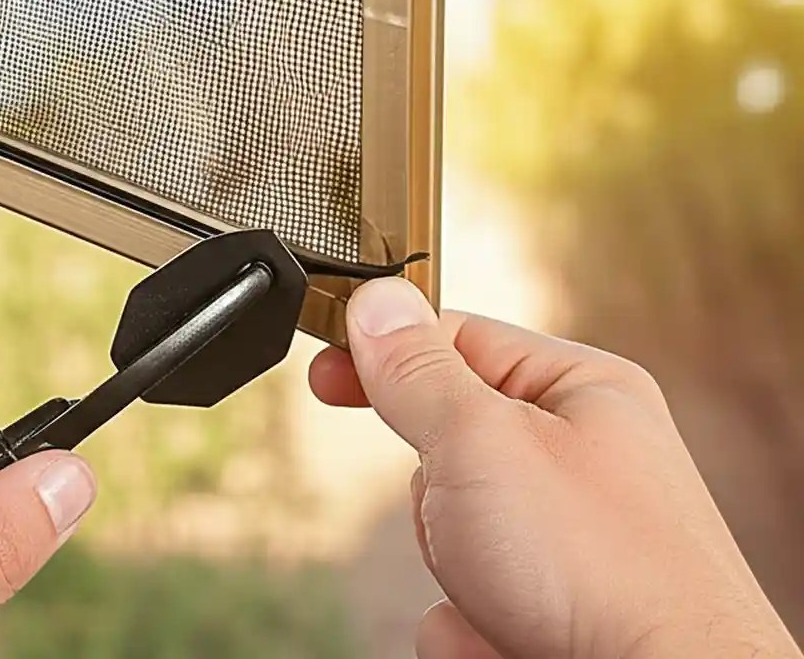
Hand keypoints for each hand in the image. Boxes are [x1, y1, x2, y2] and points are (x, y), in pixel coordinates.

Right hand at [310, 279, 801, 658]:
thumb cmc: (601, 570)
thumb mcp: (482, 443)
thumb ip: (419, 372)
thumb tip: (377, 302)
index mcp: (581, 392)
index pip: (458, 338)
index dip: (385, 351)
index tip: (327, 370)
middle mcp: (579, 459)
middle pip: (443, 439)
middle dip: (430, 486)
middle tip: (462, 511)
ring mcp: (564, 537)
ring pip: (446, 523)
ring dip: (447, 558)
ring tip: (501, 586)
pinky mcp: (547, 605)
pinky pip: (462, 593)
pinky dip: (466, 616)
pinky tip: (503, 631)